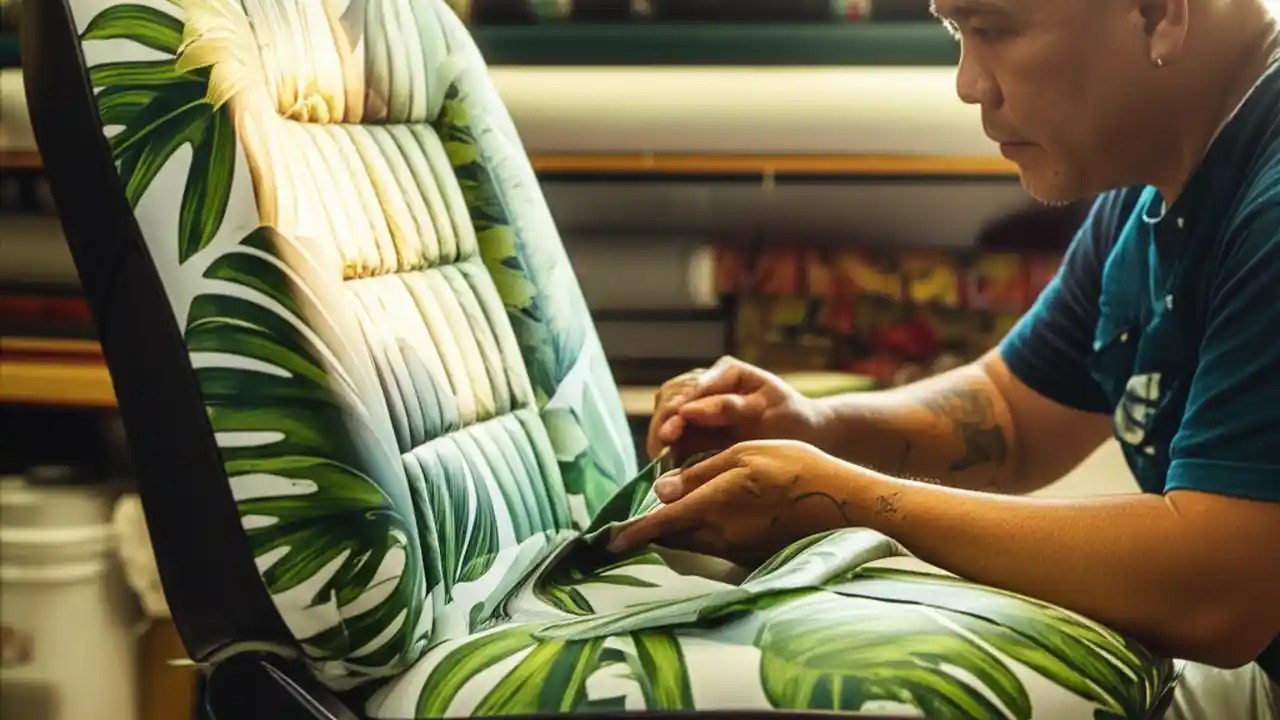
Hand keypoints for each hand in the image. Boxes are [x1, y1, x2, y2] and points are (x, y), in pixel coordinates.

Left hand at [609, 440, 862, 565]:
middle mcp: (721, 533)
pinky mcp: (752, 554)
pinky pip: (716, 546)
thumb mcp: (743, 455)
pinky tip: (709, 519)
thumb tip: (661, 492)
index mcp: (714, 504)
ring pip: (694, 542)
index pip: (662, 524)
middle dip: (654, 531)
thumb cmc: (793, 466)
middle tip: (637, 521)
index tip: (609, 543)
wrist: (842, 500)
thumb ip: (700, 474)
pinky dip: (703, 535)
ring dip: (678, 533)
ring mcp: (738, 548)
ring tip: (670, 516)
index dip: (633, 533)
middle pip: (674, 537)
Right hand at [646, 356, 825, 461]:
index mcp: (728, 372)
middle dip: (662, 423)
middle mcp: (709, 379)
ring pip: (665, 407)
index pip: (691, 388)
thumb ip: (728, 407)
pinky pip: (672, 426)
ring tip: (658, 457)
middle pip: (670, 396)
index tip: (669, 435)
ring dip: (659, 431)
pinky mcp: (696, 419)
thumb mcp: (767, 410)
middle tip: (658, 452)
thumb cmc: (791, 419)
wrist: (806, 433)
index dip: (676, 411)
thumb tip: (687, 411)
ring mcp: (700, 397)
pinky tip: (664, 459)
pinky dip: (665, 441)